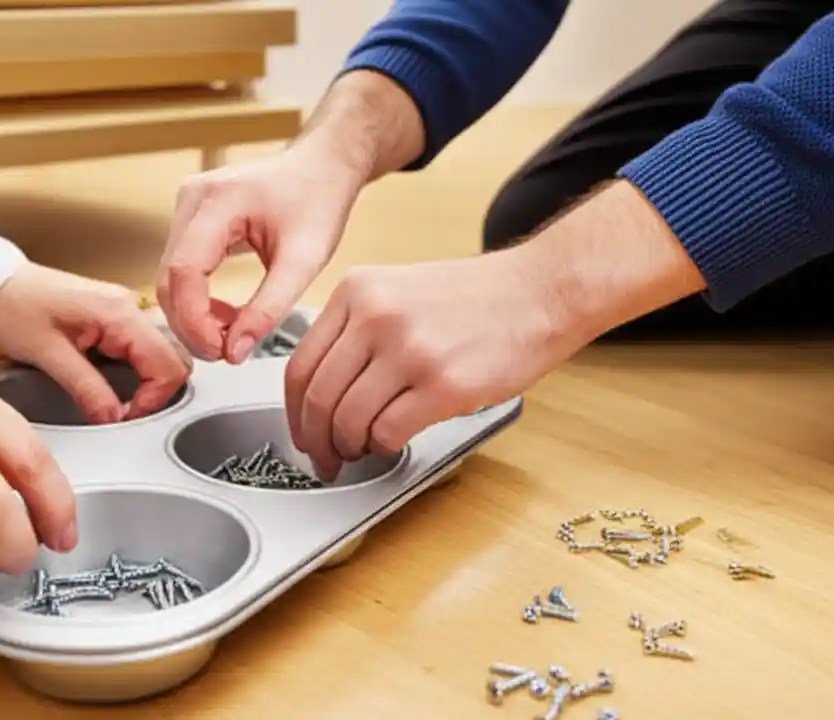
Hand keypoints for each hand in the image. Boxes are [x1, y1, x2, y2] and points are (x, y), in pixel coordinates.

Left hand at [0, 264, 190, 422]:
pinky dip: (137, 371)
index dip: (154, 397)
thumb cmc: (12, 307)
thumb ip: (87, 389)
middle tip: (126, 411)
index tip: (126, 416)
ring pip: (162, 353)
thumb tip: (114, 417)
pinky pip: (143, 348)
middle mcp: (128, 307)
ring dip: (149, 381)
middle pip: (174, 357)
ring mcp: (124, 310)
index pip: (166, 362)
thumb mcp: (47, 355)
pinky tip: (112, 383)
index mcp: (118, 312)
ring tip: (118, 400)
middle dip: (158, 391)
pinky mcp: (114, 316)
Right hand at [156, 144, 364, 363]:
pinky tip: (226, 313)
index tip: (221, 352)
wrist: (322, 166)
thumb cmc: (318, 200)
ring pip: (170, 277)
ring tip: (232, 334)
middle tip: (226, 352)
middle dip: (192, 324)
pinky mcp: (190, 218)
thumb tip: (237, 351)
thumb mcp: (305, 260)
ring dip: (194, 315)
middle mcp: (192, 199)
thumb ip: (270, 307)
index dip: (195, 321)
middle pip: (169, 278)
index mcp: (218, 201)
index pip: (184, 271)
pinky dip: (197, 299)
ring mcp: (187, 206)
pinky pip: (180, 269)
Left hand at [285, 255, 591, 479]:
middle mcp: (376, 316)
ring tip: (360, 451)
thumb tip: (321, 391)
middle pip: (318, 397)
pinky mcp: (443, 385)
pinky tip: (392, 441)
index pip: (299, 365)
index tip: (301, 433)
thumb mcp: (397, 290)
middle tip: (324, 458)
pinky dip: (383, 445)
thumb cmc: (474, 299)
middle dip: (316, 440)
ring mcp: (409, 350)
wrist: (539, 292)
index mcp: (357, 291)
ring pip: (349, 420)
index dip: (294, 413)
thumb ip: (355, 329)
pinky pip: (389, 431)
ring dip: (349, 447)